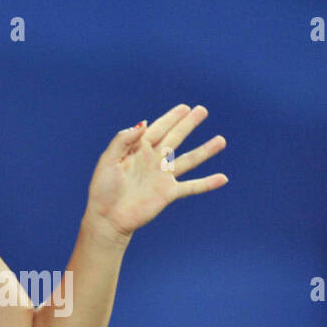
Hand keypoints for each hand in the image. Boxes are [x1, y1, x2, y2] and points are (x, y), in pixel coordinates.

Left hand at [85, 105, 227, 240]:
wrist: (107, 218)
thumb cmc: (103, 189)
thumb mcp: (108, 160)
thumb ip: (123, 140)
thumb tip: (144, 123)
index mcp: (138, 150)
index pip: (158, 128)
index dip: (171, 118)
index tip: (184, 107)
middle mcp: (153, 161)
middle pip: (175, 138)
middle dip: (188, 124)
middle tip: (202, 110)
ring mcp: (163, 176)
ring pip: (189, 160)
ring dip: (205, 150)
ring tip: (221, 140)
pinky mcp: (169, 193)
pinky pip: (192, 186)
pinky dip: (207, 183)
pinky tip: (223, 178)